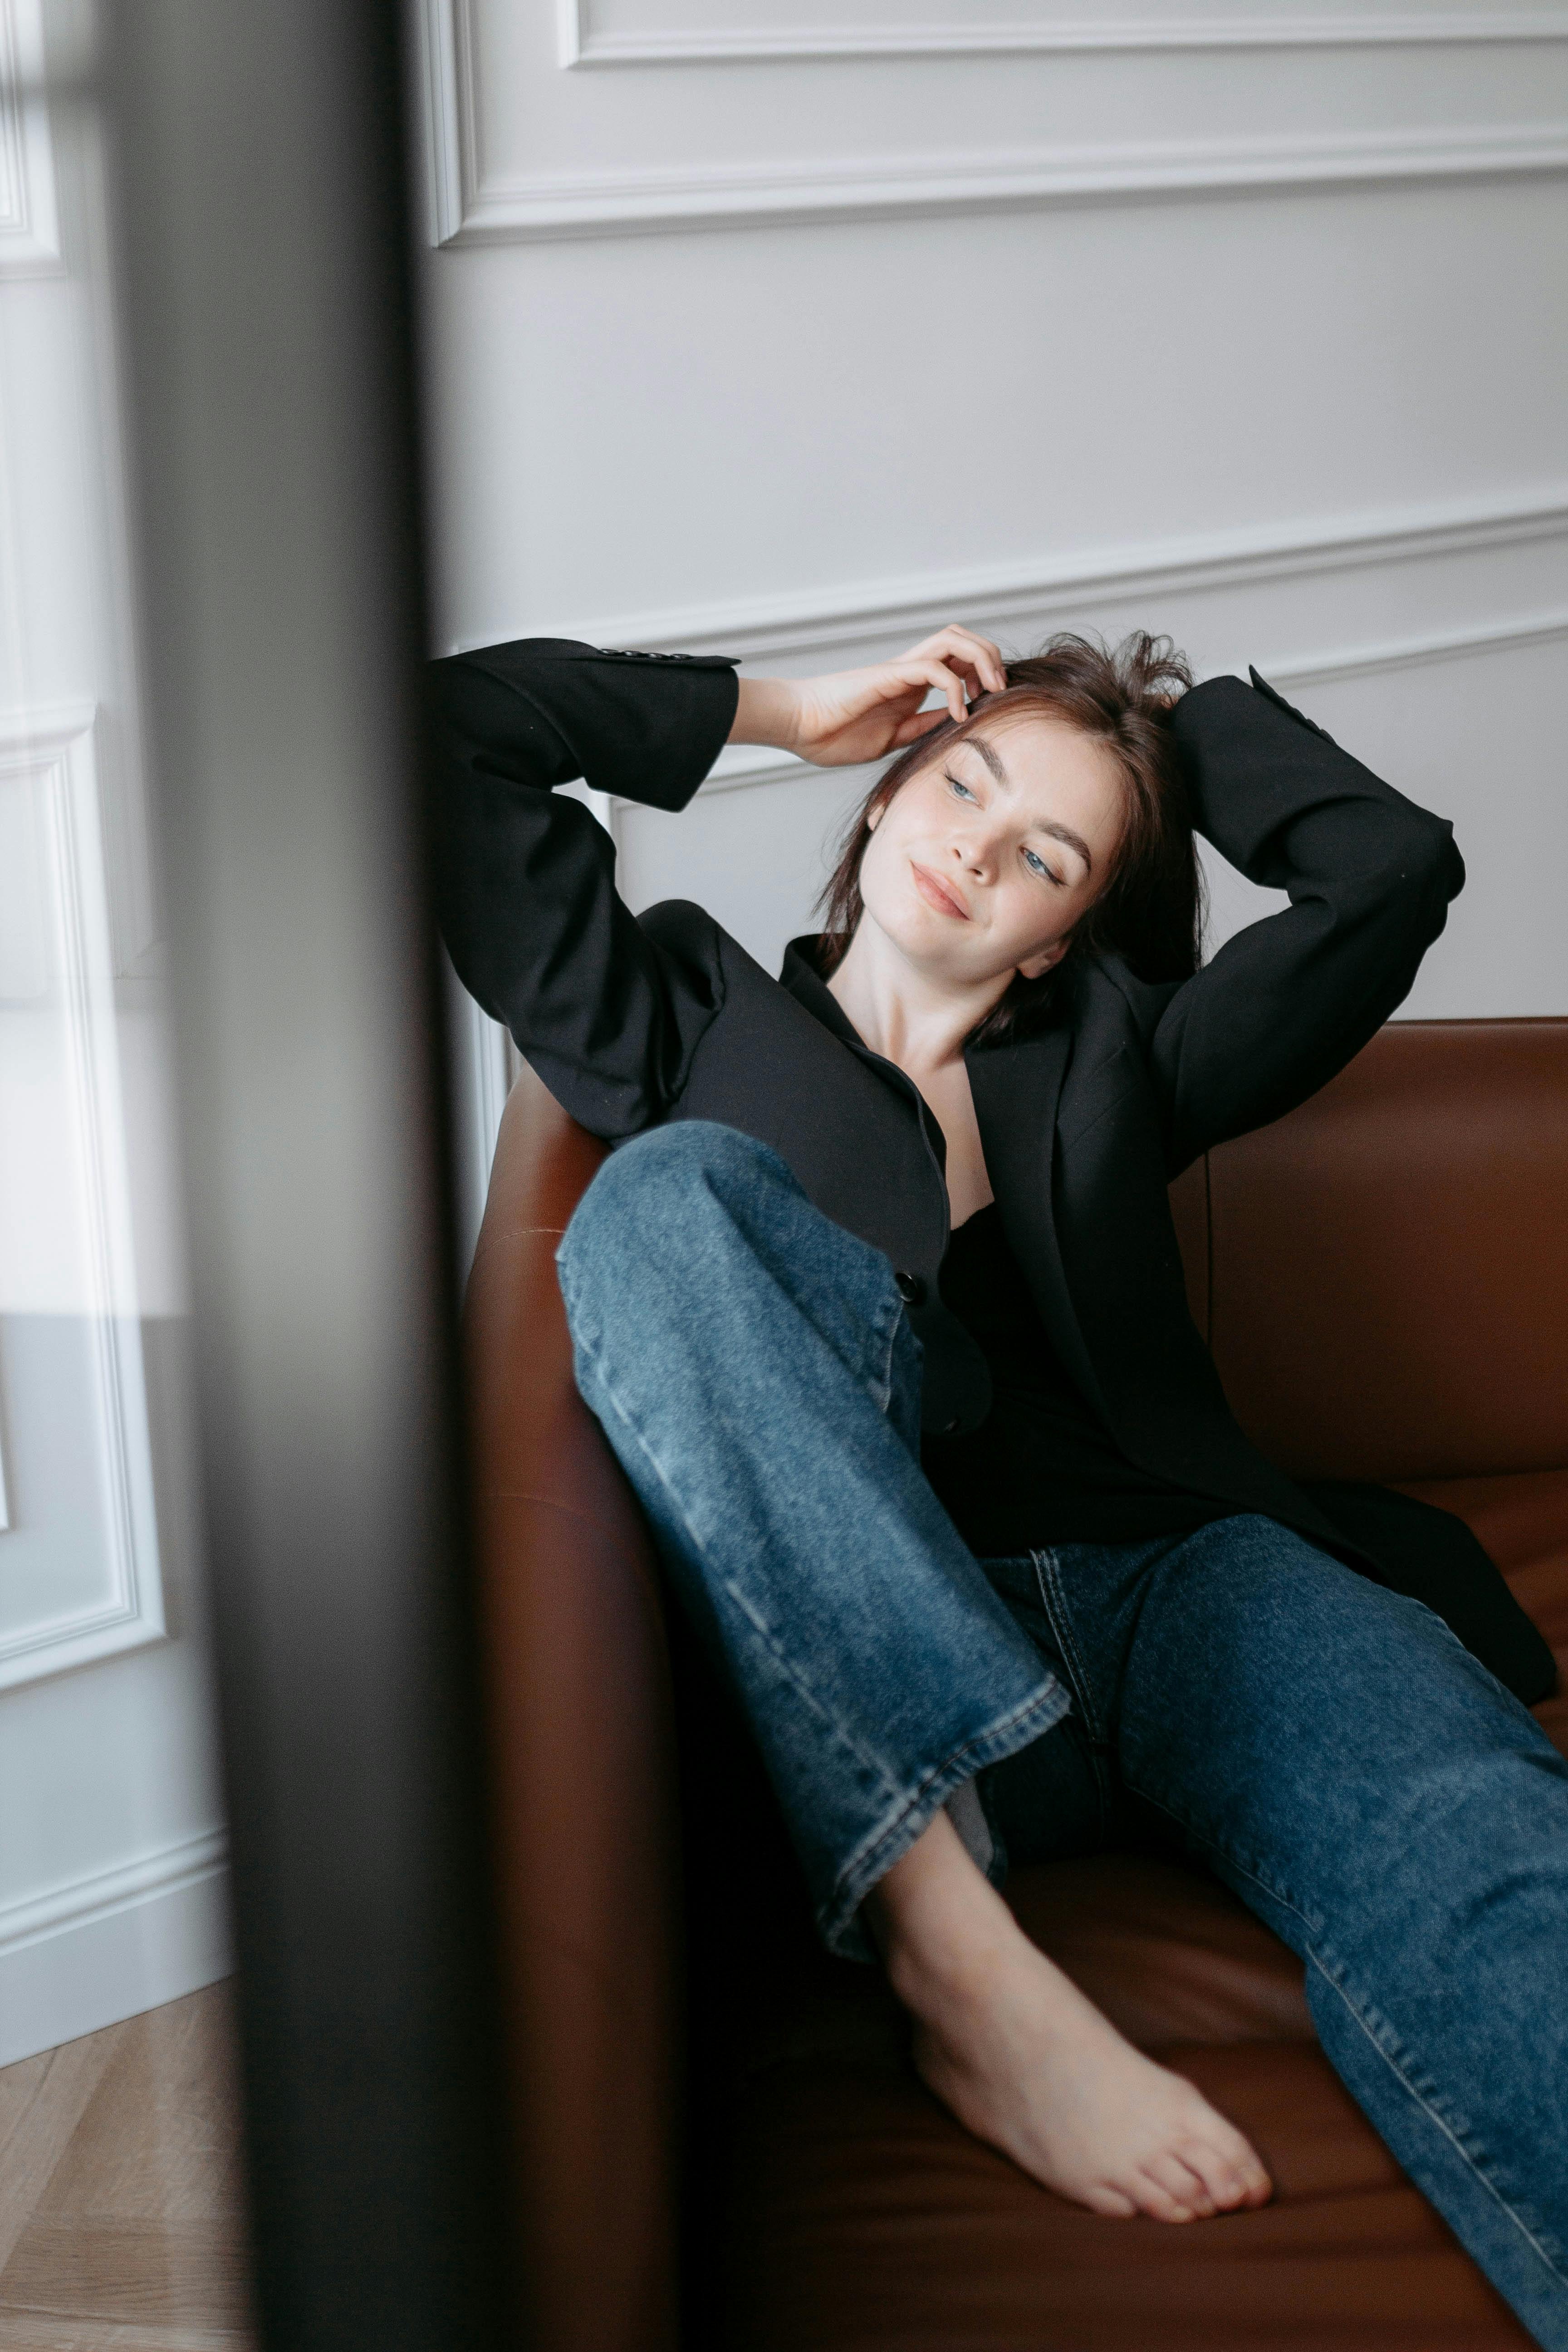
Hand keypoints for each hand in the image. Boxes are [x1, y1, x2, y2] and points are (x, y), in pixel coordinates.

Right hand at [730, 626, 1007, 767]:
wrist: (799, 728)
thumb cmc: (834, 735)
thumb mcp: (893, 737)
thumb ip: (922, 727)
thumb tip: (953, 723)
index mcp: (911, 684)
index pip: (959, 660)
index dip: (984, 673)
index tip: (991, 702)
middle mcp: (910, 669)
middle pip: (963, 639)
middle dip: (991, 659)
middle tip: (998, 691)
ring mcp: (901, 669)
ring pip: (953, 639)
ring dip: (980, 660)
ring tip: (987, 692)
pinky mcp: (890, 675)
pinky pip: (934, 669)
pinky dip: (955, 688)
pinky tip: (958, 713)